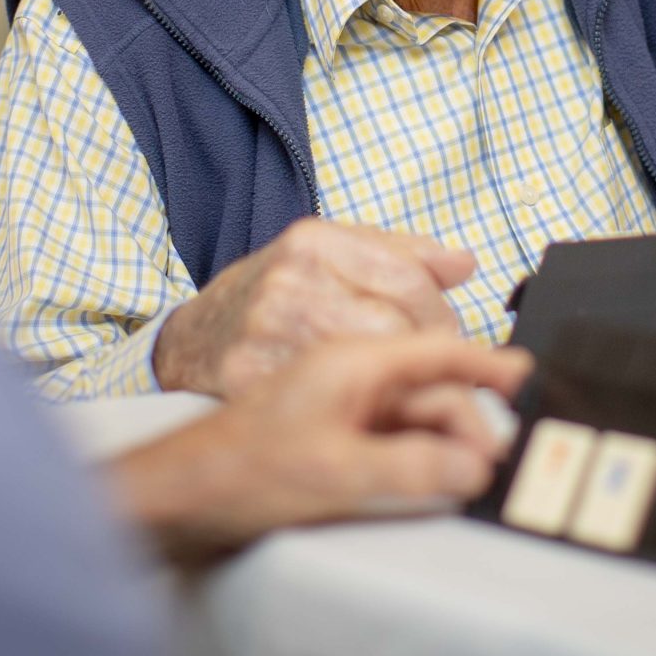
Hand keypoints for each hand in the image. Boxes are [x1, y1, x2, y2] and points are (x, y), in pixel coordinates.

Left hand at [108, 334, 530, 563]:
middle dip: (468, 423)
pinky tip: (428, 480)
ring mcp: (339, 400)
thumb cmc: (238, 471)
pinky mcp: (331, 430)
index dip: (486, 360)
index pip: (436, 347)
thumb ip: (411, 470)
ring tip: (465, 480)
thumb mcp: (334, 474)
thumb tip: (476, 470)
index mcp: (350, 357)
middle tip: (492, 469)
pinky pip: (391, 434)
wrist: (173, 497)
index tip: (527, 376)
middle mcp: (349, 369)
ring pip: (415, 414)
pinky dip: (417, 454)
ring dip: (443, 443)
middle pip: (432, 388)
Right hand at [153, 218, 477, 396]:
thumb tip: (463, 265)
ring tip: (406, 393)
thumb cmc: (272, 296)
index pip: (409, 279)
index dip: (442, 318)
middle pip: (393, 326)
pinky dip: (360, 413)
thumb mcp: (330, 256)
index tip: (451, 340)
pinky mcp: (249, 379)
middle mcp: (289, 280)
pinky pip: (329, 403)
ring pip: (367, 367)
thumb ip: (401, 255)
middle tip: (438, 376)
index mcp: (314, 241)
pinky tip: (366, 414)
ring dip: (402, 388)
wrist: (192, 340)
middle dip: (427, 357)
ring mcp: (266, 330)